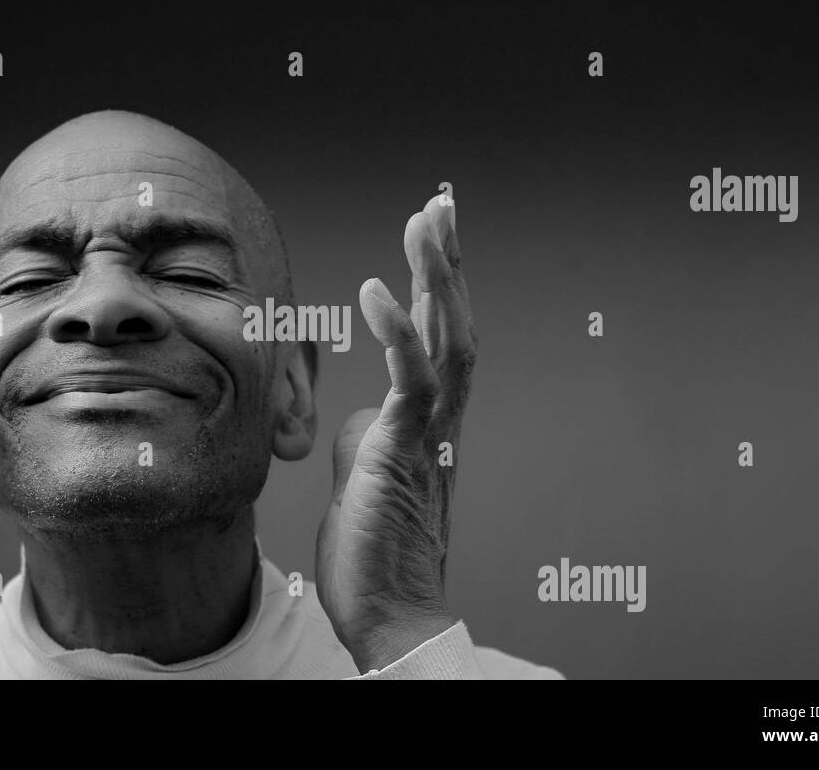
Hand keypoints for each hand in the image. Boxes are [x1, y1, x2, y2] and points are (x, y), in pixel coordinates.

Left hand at [316, 194, 475, 671]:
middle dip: (446, 260)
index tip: (430, 237)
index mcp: (430, 424)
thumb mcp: (367, 481)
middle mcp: (442, 421)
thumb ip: (373, 438)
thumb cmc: (375, 556)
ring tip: (427, 219)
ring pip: (448, 337)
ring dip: (437, 275)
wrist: (390, 615)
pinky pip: (411, 379)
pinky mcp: (409, 450)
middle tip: (441, 204)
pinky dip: (397, 330)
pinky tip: (377, 287)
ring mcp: (430, 434)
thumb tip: (366, 413)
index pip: (437, 338)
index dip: (436, 285)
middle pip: (453, 322)